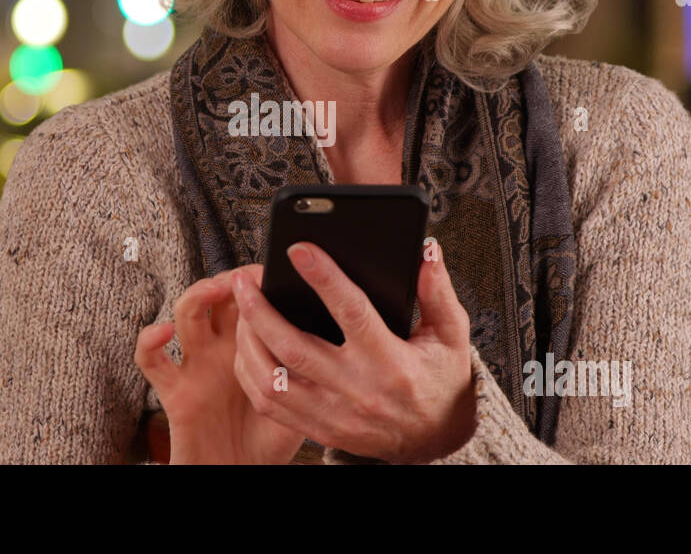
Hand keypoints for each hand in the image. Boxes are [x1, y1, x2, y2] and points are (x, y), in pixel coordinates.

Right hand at [135, 265, 306, 463]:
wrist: (242, 475)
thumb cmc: (270, 441)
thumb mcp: (299, 397)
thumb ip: (305, 364)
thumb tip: (330, 329)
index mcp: (250, 346)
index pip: (250, 300)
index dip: (259, 281)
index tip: (277, 271)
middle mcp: (220, 349)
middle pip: (216, 296)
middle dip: (230, 279)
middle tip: (248, 276)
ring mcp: (195, 366)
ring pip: (185, 314)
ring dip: (197, 295)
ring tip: (216, 288)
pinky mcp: (174, 391)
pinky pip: (151, 361)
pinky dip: (150, 341)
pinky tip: (165, 331)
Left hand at [230, 242, 475, 463]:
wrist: (436, 441)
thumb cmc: (441, 382)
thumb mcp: (450, 336)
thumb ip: (437, 292)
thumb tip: (426, 250)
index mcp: (391, 362)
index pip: (352, 313)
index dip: (324, 278)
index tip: (299, 249)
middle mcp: (358, 389)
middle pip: (296, 347)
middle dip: (261, 310)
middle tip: (245, 280)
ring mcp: (335, 414)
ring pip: (274, 379)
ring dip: (248, 342)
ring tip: (241, 309)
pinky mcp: (320, 429)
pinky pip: (271, 404)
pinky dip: (251, 373)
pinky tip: (247, 347)